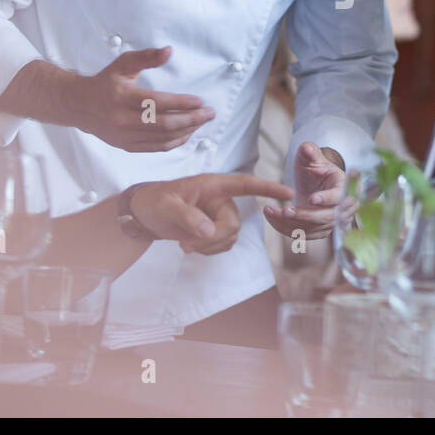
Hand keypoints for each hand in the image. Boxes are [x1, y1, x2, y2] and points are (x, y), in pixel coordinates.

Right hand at [73, 47, 214, 151]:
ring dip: (187, 131)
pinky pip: (156, 148)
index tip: (200, 101)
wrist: (80, 106)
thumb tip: (169, 51)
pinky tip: (187, 133)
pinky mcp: (127, 146)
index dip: (182, 103)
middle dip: (191, 119)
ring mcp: (125, 136)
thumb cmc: (105, 82)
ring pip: (163, 138)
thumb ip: (146, 57)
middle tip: (209, 113)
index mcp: (122, 97)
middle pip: (164, 124)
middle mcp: (123, 119)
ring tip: (201, 122)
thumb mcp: (123, 64)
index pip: (158, 103)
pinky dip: (175, 142)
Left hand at [129, 173, 292, 255]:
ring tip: (184, 244)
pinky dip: (208, 250)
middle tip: (186, 245)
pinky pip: (224, 244)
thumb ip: (187, 217)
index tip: (289, 193)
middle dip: (212, 239)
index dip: (268, 188)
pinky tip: (191, 245)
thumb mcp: (166, 207)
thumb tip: (209, 231)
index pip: (245, 184)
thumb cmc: (155, 202)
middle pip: (233, 223)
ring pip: (230, 237)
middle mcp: (221, 199)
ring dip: (208, 247)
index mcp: (213, 185)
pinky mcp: (216, 229)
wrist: (145, 214)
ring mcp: (220, 215)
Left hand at [263, 142, 344, 241]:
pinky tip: (273, 218)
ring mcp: (333, 222)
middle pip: (327, 217)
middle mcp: (343, 208)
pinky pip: (305, 235)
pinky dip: (287, 229)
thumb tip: (306, 148)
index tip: (312, 199)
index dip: (327, 198)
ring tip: (272, 211)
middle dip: (305, 215)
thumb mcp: (313, 158)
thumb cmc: (317, 170)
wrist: (315, 184)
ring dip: (291, 223)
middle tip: (285, 210)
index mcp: (345, 188)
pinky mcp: (321, 231)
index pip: (340, 196)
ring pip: (314, 228)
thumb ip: (310, 152)